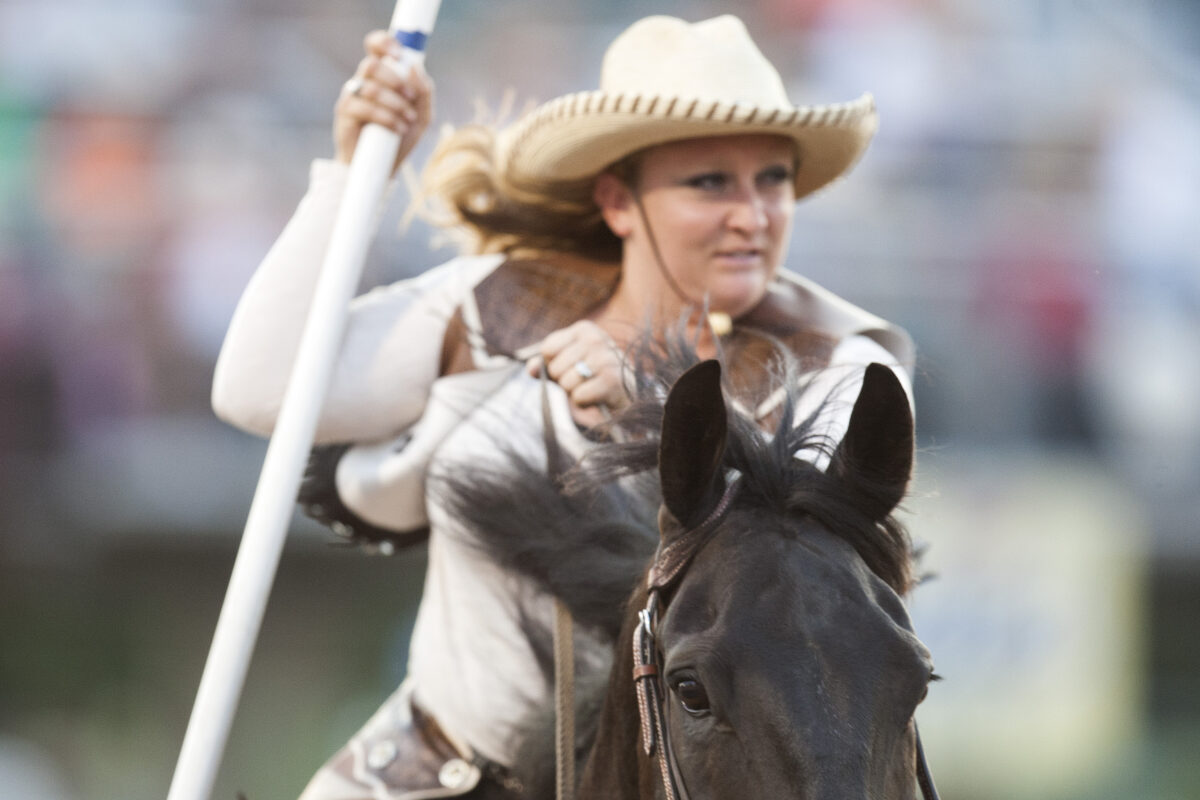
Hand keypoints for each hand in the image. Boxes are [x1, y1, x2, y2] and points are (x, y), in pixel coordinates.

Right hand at [334, 30, 433, 175]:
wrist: (383, 168)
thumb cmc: (401, 138)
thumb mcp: (422, 116)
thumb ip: (424, 91)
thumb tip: (414, 66)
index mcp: (381, 76)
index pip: (375, 46)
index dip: (384, 42)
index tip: (399, 54)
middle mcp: (363, 81)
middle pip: (372, 64)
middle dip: (395, 80)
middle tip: (410, 97)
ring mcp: (351, 97)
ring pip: (370, 87)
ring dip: (395, 103)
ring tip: (407, 119)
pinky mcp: (344, 114)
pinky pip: (363, 107)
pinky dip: (386, 118)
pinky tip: (397, 129)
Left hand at [527, 321, 628, 427]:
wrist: (628, 390)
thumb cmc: (592, 374)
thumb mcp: (567, 363)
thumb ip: (545, 364)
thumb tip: (531, 369)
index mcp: (584, 329)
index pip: (547, 349)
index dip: (552, 364)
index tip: (569, 366)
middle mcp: (596, 339)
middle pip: (555, 368)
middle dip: (564, 380)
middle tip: (582, 380)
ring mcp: (605, 358)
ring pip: (566, 384)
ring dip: (574, 392)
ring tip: (590, 387)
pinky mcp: (612, 380)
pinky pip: (579, 397)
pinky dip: (584, 402)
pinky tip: (597, 396)